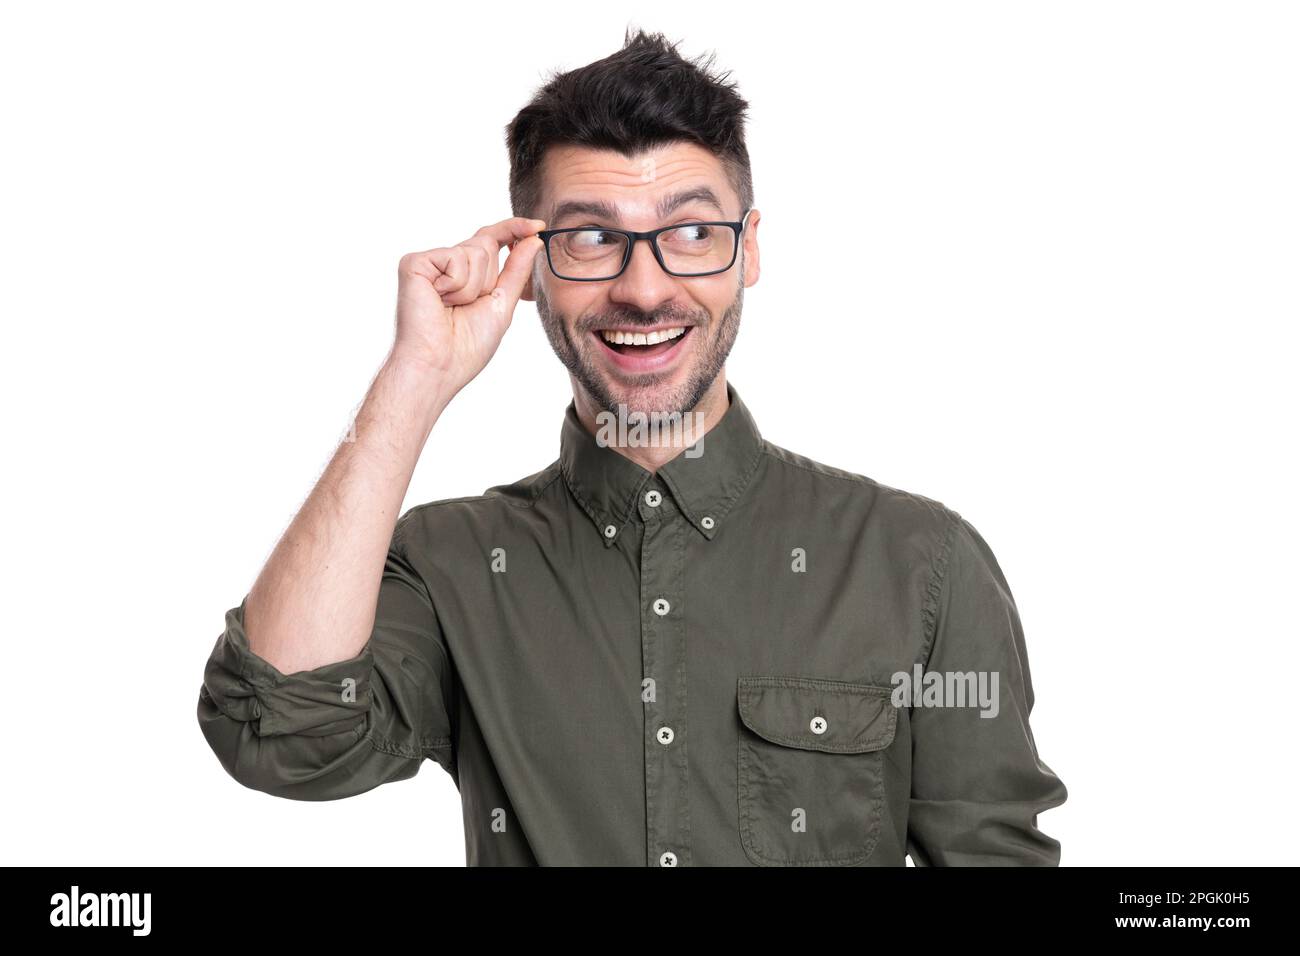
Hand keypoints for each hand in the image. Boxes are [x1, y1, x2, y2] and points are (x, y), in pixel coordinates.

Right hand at [391, 216, 545, 397]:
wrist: (439, 365)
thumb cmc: (467, 346)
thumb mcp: (501, 303)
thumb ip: (517, 269)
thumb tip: (534, 238)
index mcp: (465, 274)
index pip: (492, 240)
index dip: (514, 229)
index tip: (538, 225)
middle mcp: (446, 264)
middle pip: (486, 244)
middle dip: (488, 278)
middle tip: (467, 307)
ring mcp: (429, 262)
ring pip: (474, 250)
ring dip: (473, 287)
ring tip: (451, 307)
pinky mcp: (414, 263)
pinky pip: (455, 258)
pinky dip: (456, 284)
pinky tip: (439, 301)